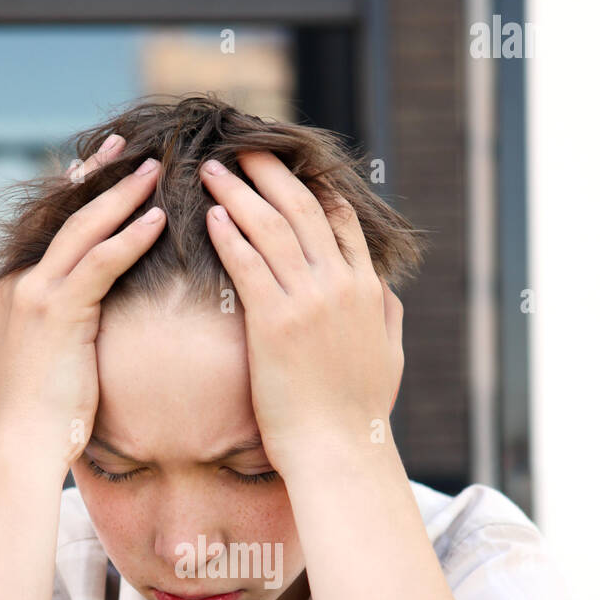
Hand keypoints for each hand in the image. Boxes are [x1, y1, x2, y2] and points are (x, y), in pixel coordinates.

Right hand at [0, 136, 165, 475]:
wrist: (21, 443)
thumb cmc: (44, 416)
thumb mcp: (55, 360)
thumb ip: (72, 329)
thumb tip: (102, 323)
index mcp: (17, 291)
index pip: (55, 229)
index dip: (83, 194)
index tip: (111, 166)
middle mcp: (20, 283)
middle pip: (67, 215)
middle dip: (104, 178)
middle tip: (136, 148)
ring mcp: (34, 294)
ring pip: (84, 230)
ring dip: (123, 197)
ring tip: (157, 172)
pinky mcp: (56, 312)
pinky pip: (99, 263)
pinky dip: (129, 239)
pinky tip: (157, 221)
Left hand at [199, 150, 403, 473]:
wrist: (340, 450)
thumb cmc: (360, 415)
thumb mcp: (388, 358)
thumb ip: (387, 318)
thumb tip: (387, 295)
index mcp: (367, 291)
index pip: (339, 221)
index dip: (311, 188)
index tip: (285, 167)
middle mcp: (341, 287)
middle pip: (303, 210)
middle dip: (270, 174)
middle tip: (243, 149)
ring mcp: (310, 302)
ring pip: (272, 228)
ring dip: (241, 193)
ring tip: (215, 170)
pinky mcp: (277, 324)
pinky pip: (248, 264)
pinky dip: (230, 235)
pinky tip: (211, 215)